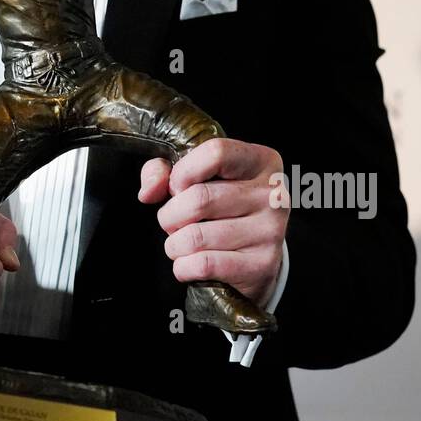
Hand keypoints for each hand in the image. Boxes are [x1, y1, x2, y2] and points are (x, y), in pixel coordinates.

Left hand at [138, 138, 289, 308]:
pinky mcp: (263, 264)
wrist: (256, 256)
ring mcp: (271, 230)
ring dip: (174, 245)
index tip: (176, 187)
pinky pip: (204, 265)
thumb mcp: (196, 177)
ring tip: (181, 243)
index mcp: (261, 161)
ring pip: (196, 237)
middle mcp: (272, 194)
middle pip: (200, 199)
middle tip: (172, 222)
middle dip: (170, 215)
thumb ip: (164, 171)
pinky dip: (183, 267)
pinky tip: (189, 263)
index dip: (183, 171)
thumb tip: (148, 192)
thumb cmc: (221, 207)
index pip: (216, 153)